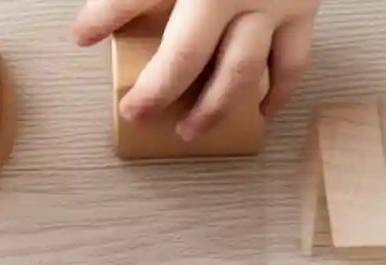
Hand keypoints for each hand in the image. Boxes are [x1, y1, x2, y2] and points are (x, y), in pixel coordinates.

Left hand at [71, 0, 318, 140]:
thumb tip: (101, 6)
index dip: (103, 17)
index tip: (83, 34)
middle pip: (187, 53)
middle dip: (158, 91)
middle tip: (136, 113)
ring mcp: (271, 1)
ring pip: (240, 70)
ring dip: (213, 108)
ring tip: (190, 131)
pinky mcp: (303, 8)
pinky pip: (292, 61)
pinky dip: (277, 91)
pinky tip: (259, 111)